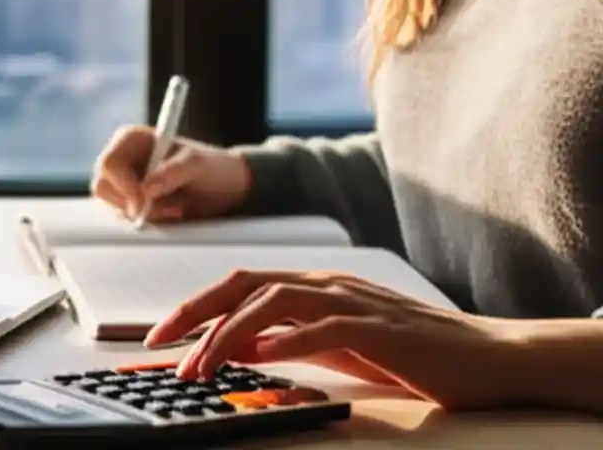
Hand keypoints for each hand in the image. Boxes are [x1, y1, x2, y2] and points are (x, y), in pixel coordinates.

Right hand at [90, 126, 251, 221]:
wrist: (226, 188)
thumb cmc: (212, 166)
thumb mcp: (197, 164)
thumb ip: (172, 173)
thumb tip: (146, 190)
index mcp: (131, 139)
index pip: (110, 163)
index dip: (123, 185)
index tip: (143, 201)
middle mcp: (123, 159)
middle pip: (103, 186)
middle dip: (133, 203)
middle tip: (167, 208)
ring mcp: (124, 182)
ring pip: (113, 206)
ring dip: (144, 214)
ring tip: (175, 209)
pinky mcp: (131, 202)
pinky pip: (125, 217)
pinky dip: (147, 221)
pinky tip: (170, 213)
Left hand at [145, 270, 520, 409]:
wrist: (487, 357)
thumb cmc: (411, 355)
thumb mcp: (337, 347)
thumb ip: (291, 342)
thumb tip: (239, 351)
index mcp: (314, 286)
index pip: (240, 286)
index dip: (196, 307)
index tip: (160, 336)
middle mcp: (328, 284)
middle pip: (245, 284)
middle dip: (196, 312)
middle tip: (160, 344)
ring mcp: (354, 301)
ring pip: (275, 301)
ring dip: (230, 332)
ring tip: (202, 364)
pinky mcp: (380, 326)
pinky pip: (325, 326)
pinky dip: (288, 339)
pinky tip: (261, 355)